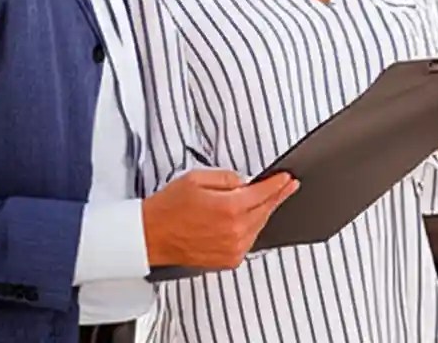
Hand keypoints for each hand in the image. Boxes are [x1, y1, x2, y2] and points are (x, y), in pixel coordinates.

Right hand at [142, 169, 298, 269]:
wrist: (149, 236)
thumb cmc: (168, 207)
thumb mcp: (197, 178)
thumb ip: (227, 178)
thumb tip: (245, 182)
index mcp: (229, 208)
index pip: (264, 194)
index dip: (278, 185)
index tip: (288, 178)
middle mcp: (235, 231)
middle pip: (266, 210)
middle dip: (277, 196)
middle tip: (288, 186)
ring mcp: (233, 248)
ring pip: (259, 226)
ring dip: (264, 212)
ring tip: (265, 199)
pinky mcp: (228, 260)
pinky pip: (249, 241)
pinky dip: (251, 229)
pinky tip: (246, 219)